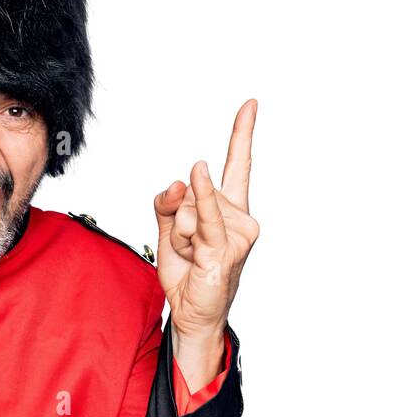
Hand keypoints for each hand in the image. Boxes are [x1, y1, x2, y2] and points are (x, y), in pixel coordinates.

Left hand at [152, 99, 260, 388]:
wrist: (191, 312)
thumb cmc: (186, 272)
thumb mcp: (167, 230)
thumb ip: (167, 203)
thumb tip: (178, 181)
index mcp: (229, 209)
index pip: (237, 164)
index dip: (242, 133)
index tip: (250, 104)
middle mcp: (240, 217)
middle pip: (190, 192)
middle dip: (174, 218)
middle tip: (185, 247)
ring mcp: (237, 233)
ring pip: (188, 208)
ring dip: (176, 234)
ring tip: (190, 256)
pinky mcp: (226, 249)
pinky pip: (205, 216)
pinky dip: (199, 200)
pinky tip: (197, 177)